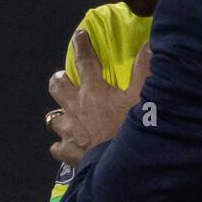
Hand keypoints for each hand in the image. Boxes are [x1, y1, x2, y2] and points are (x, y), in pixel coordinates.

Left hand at [47, 29, 151, 162]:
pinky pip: (57, 147)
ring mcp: (69, 131)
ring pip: (53, 118)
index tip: (80, 34)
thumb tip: (149, 44)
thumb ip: (145, 69)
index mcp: (94, 90)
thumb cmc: (132, 129)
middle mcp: (76, 107)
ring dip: (58, 114)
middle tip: (64, 78)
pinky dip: (61, 144)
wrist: (120, 166)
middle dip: (59, 80)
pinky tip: (67, 145)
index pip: (85, 61)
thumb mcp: (143, 96)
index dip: (82, 45)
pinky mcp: (68, 152)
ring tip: (64, 113)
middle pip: (57, 87)